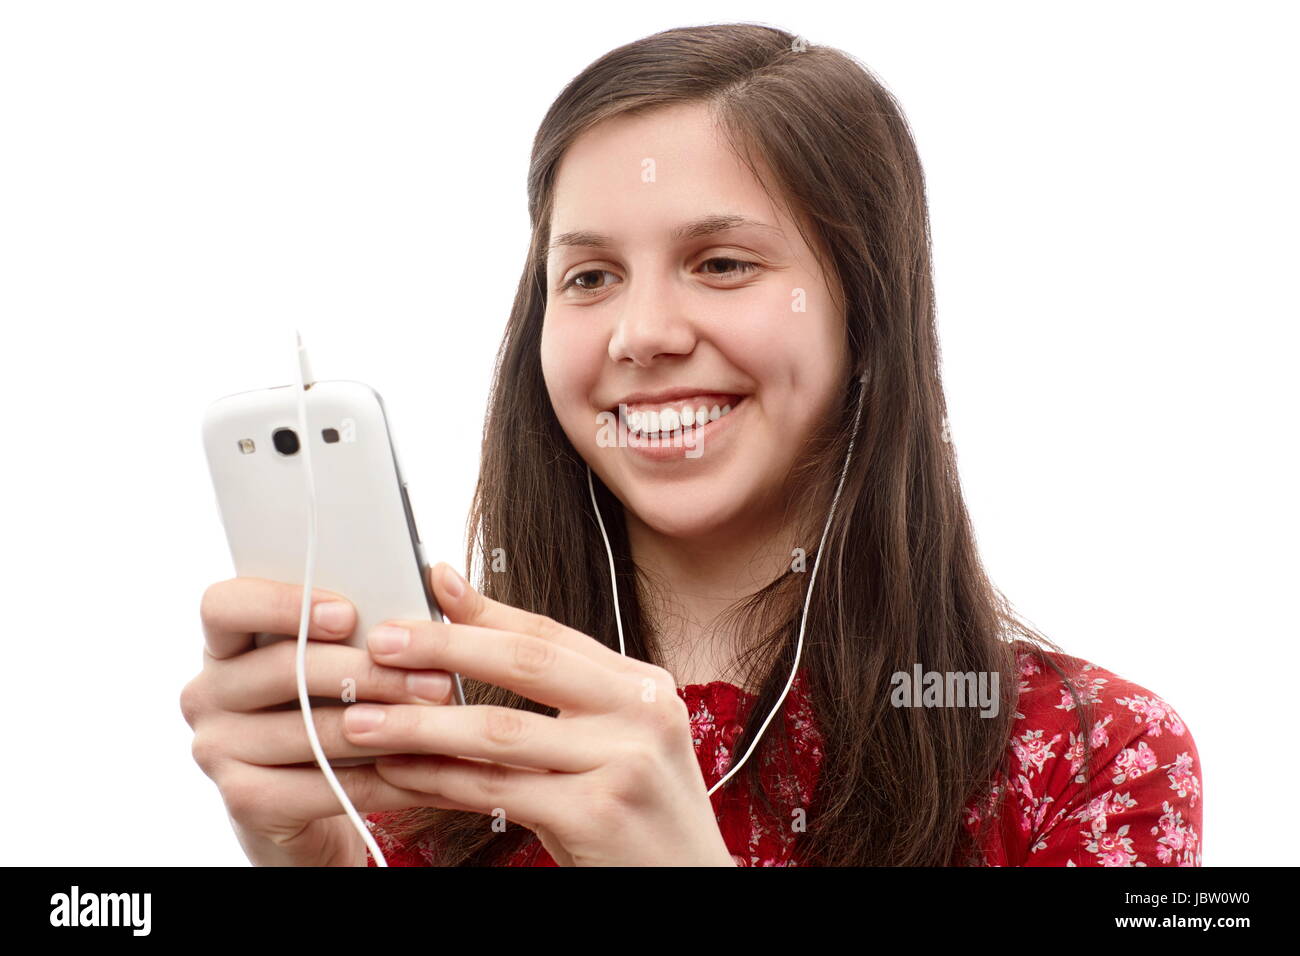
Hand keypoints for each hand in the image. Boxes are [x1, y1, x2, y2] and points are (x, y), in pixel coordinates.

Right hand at [182, 577, 459, 865]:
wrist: (308, 805)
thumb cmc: (333, 709)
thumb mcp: (343, 659)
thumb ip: (371, 622)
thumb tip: (442, 579)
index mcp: (225, 644)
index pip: (225, 605)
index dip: (282, 605)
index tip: (347, 615)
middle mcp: (207, 693)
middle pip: (282, 669)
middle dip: (367, 672)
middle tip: (432, 678)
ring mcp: (217, 750)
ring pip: (310, 730)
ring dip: (386, 725)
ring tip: (439, 718)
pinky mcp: (244, 802)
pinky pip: (325, 785)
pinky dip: (382, 778)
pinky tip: (423, 768)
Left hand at [344, 563, 736, 866]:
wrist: (686, 885)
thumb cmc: (639, 816)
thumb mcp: (614, 741)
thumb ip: (560, 696)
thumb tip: (480, 637)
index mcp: (643, 685)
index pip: (551, 635)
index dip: (485, 610)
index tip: (431, 587)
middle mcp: (641, 712)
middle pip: (525, 664)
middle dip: (443, 649)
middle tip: (380, 643)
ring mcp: (624, 761)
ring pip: (499, 730)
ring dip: (419, 723)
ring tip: (363, 718)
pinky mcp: (598, 813)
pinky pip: (497, 788)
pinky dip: (439, 780)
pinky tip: (400, 773)